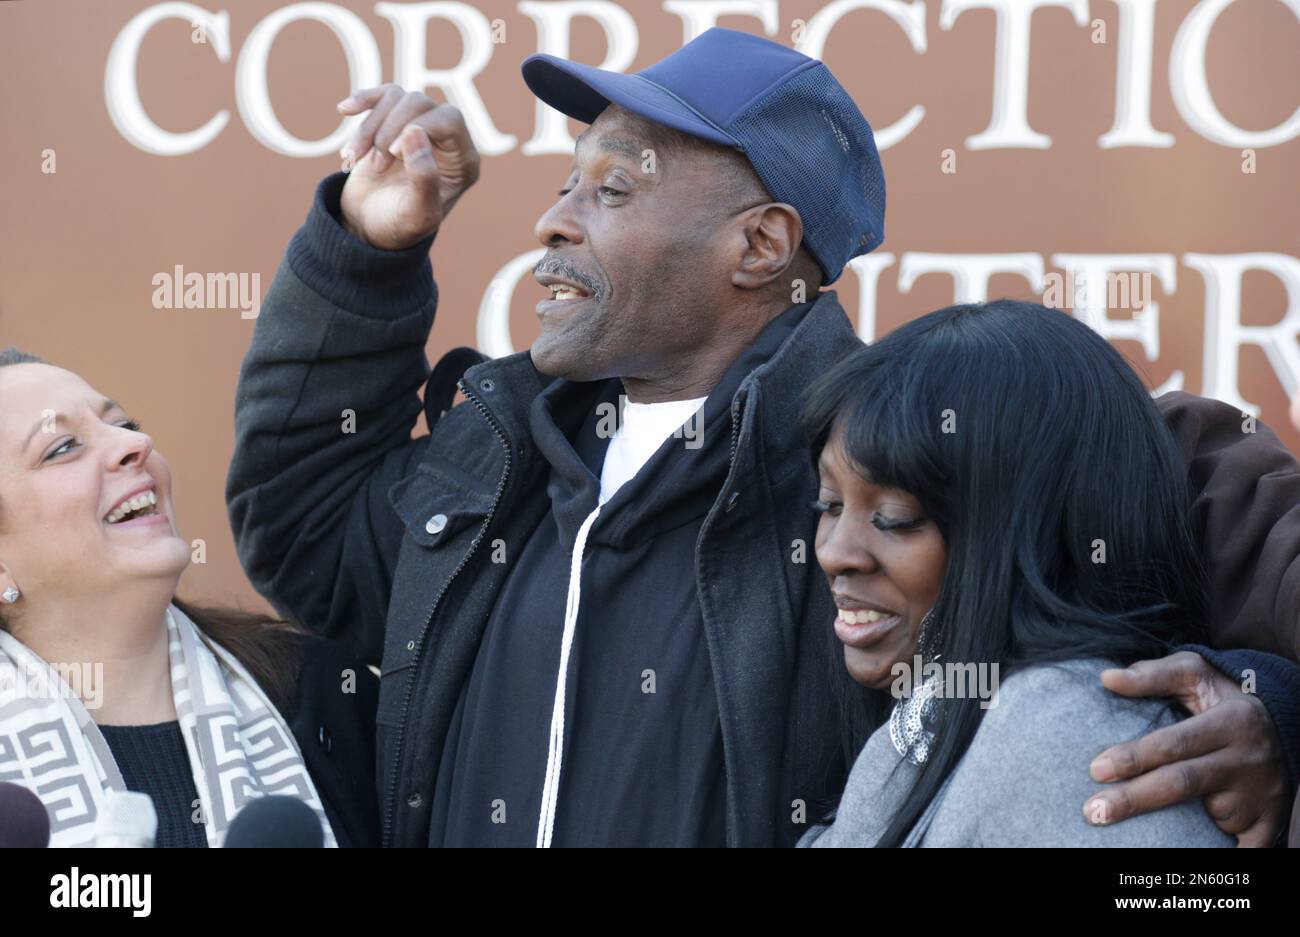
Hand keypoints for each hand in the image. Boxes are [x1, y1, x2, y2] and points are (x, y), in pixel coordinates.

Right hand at [336, 86, 480, 249]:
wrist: (368, 227)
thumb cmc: (398, 227)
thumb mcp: (416, 216)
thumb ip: (424, 178)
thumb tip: (415, 131)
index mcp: (463, 162)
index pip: (449, 120)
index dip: (418, 128)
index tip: (392, 154)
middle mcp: (446, 141)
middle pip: (420, 104)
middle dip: (389, 131)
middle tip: (376, 167)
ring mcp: (421, 128)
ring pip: (397, 99)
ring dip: (370, 128)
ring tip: (354, 159)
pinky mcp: (395, 122)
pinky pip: (383, 96)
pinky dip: (362, 101)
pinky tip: (344, 111)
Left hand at [1084, 650, 1286, 846]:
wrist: (1284, 725)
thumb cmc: (1224, 698)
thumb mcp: (1196, 674)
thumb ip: (1153, 675)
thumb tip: (1107, 677)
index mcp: (1231, 722)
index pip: (1174, 743)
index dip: (1134, 757)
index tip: (1095, 770)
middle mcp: (1248, 759)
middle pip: (1183, 783)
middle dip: (1134, 800)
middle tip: (1092, 812)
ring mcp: (1260, 794)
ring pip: (1208, 815)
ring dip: (1169, 827)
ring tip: (1124, 833)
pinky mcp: (1268, 820)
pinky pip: (1242, 846)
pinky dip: (1218, 854)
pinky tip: (1182, 855)